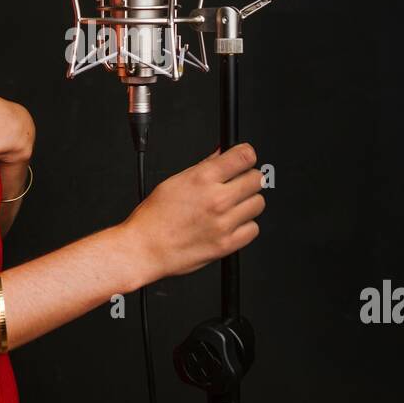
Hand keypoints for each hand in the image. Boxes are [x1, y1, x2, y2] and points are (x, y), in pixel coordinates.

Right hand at [119, 142, 265, 286]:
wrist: (145, 248)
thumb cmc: (154, 217)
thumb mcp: (175, 181)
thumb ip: (204, 166)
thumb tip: (221, 153)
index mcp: (202, 179)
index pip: (244, 156)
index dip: (246, 155)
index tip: (245, 159)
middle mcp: (216, 199)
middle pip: (257, 179)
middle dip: (248, 178)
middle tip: (237, 184)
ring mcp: (224, 223)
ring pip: (258, 203)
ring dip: (248, 202)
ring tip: (231, 206)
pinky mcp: (227, 244)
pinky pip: (253, 229)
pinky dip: (245, 226)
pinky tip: (231, 223)